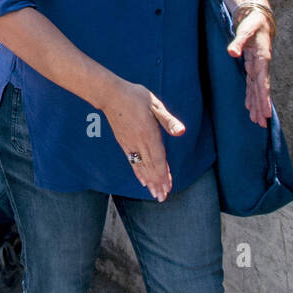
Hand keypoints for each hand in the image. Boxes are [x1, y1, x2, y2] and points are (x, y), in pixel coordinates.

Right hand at [100, 80, 184, 201]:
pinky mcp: (123, 142)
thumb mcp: (155, 105)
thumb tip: (181, 132)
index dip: (164, 175)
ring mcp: (130, 144)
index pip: (158, 160)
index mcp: (149, 134)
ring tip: (154, 193)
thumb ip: (168, 120)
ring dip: (148, 181)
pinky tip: (142, 179)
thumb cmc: (135, 97)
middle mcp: (139, 142)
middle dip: (157, 183)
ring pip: (140, 166)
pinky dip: (138, 172)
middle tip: (162, 197)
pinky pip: (132, 161)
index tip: (168, 188)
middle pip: (150, 167)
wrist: (111, 95)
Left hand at [227, 11, 272, 125]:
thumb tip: (232, 53)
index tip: (266, 112)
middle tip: (262, 123)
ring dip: (257, 105)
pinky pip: (252, 85)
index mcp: (262, 60)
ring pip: (257, 90)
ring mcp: (257, 68)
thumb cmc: (252, 24)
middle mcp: (261, 67)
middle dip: (261, 107)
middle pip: (261, 91)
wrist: (257, 19)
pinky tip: (249, 106)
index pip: (263, 84)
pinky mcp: (252, 67)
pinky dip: (251, 96)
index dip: (263, 99)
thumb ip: (238, 43)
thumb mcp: (245, 31)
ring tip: (257, 120)